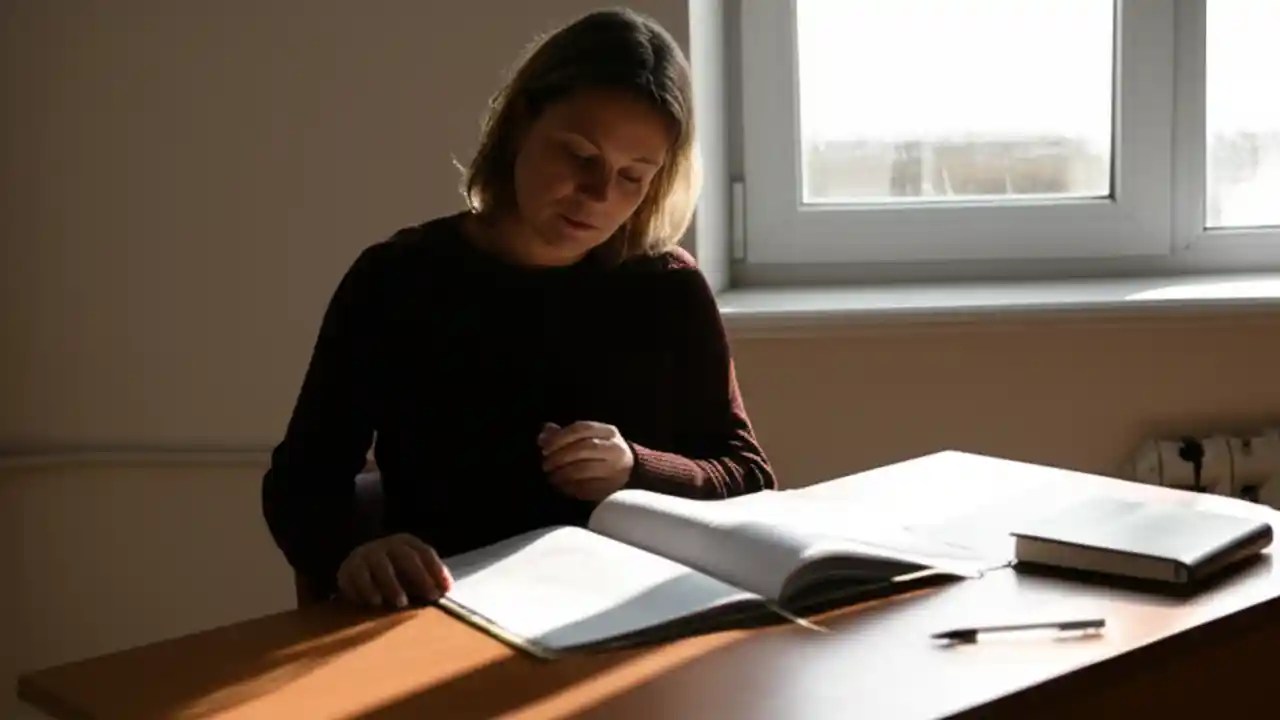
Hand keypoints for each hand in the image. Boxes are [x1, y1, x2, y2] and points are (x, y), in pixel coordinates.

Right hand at [336, 533, 452, 608]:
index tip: (446, 589)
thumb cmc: (392, 571)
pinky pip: (357, 578)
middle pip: (405, 557)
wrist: (355, 564)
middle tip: (429, 596)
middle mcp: (386, 546)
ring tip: (400, 602)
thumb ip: (428, 579)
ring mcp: (366, 555)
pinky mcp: (348, 569)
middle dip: (420, 576)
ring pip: (380, 567)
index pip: (424, 553)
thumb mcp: (411, 571)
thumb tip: (444, 590)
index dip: (437, 570)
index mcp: (405, 543)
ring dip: (392, 585)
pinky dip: (366, 591)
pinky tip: (374, 602)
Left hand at [539, 421, 634, 501]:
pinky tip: (561, 487)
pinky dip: (570, 487)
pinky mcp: (612, 488)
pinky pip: (587, 488)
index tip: (544, 448)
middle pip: (582, 448)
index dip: (560, 437)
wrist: (628, 473)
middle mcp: (615, 449)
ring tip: (551, 477)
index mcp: (608, 432)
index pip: (581, 428)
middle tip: (545, 465)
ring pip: (583, 469)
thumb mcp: (587, 438)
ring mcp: (616, 469)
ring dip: (562, 474)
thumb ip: (564, 435)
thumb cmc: (600, 453)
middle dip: (560, 456)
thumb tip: (543, 435)